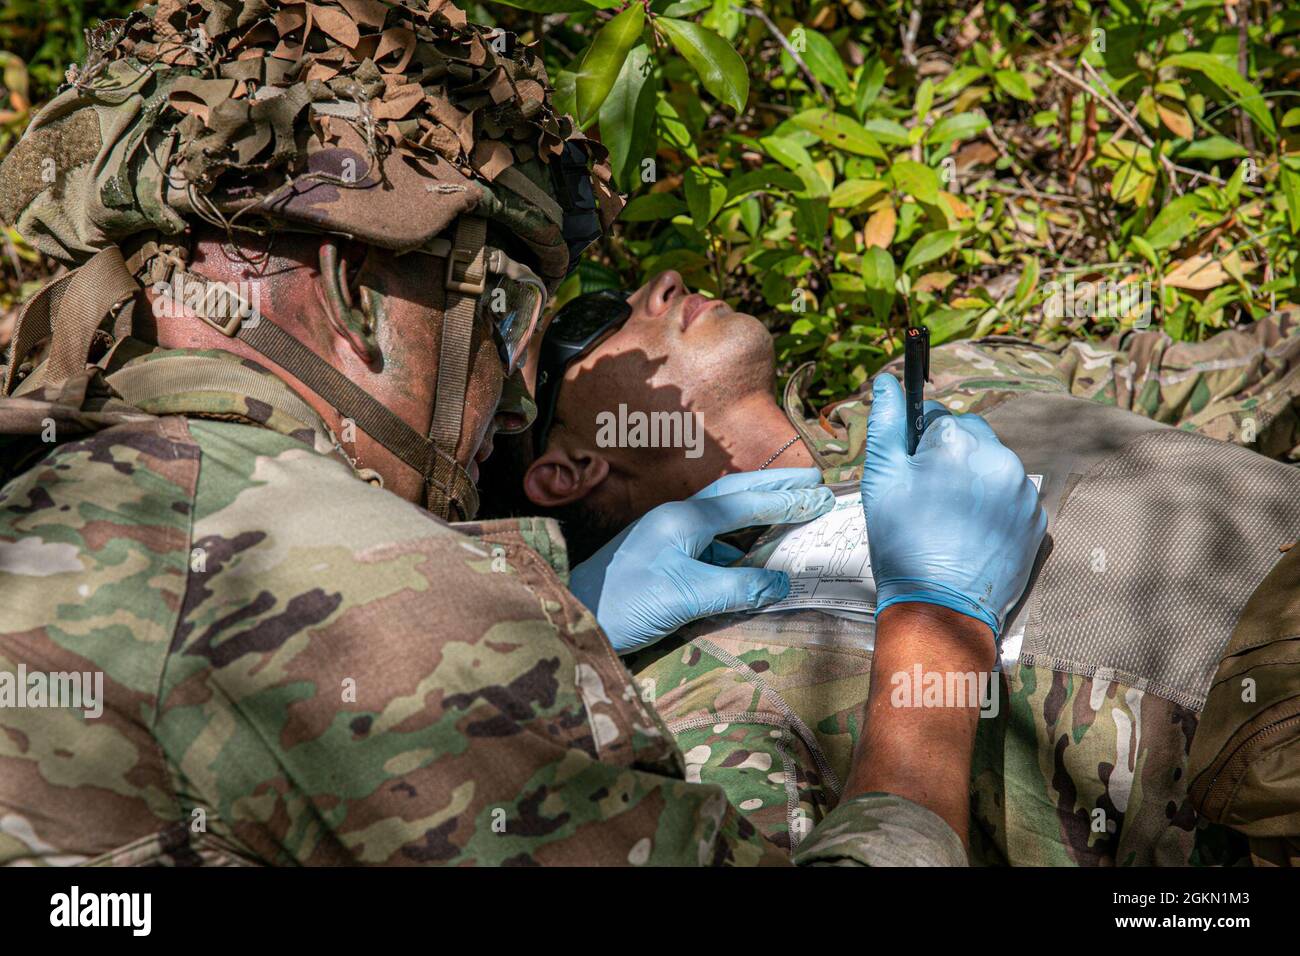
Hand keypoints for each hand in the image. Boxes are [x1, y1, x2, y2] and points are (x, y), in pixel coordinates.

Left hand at [570, 468, 833, 653]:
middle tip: (813, 483)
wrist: (574, 615)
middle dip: (775, 490)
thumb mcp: (686, 597)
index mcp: (683, 519)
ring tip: (792, 521)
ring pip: (722, 522)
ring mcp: (666, 537)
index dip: (786, 500)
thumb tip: (782, 584)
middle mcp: (675, 519)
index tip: (820, 493)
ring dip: (757, 520)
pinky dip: (736, 550)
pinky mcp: (661, 559)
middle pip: (734, 496)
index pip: (745, 502)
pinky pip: (709, 546)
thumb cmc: (623, 603)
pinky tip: (749, 566)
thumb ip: (736, 588)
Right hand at [862, 373, 1045, 636]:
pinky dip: (991, 508)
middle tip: (926, 500)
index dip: (918, 444)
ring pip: (992, 467)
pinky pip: (1010, 498)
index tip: (910, 475)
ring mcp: (1023, 490)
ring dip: (972, 482)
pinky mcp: (1036, 520)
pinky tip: (969, 534)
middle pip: (970, 437)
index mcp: (958, 440)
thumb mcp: (880, 480)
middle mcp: (999, 456)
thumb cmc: (902, 542)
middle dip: (949, 458)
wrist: (941, 608)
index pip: (938, 416)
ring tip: (948, 521)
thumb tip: (886, 382)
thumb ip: (885, 423)